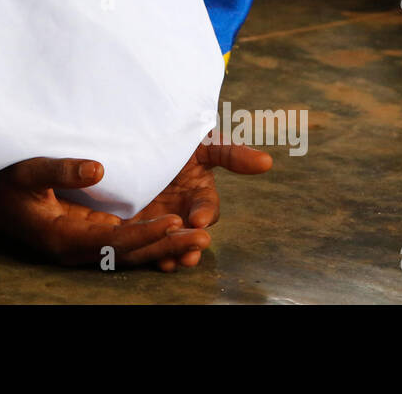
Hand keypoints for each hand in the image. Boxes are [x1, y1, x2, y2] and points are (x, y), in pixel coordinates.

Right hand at [0, 157, 210, 269]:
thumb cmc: (1, 183)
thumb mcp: (27, 171)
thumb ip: (61, 171)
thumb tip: (100, 168)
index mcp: (63, 237)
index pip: (113, 239)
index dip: (145, 232)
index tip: (175, 222)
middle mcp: (74, 249)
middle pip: (127, 253)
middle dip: (165, 245)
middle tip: (202, 237)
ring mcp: (78, 247)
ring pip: (128, 254)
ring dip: (162, 247)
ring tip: (197, 240)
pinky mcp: (82, 239)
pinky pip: (120, 247)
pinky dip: (147, 244)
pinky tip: (170, 236)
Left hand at [129, 142, 272, 270]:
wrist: (135, 139)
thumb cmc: (175, 139)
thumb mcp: (202, 143)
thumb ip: (231, 153)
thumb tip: (267, 161)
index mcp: (199, 195)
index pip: (206, 208)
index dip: (204, 213)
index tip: (198, 219)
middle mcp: (181, 212)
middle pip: (188, 234)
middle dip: (189, 245)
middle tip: (188, 256)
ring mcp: (158, 220)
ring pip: (167, 243)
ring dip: (169, 255)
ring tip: (169, 263)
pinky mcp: (134, 223)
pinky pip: (139, 242)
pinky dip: (141, 250)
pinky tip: (139, 255)